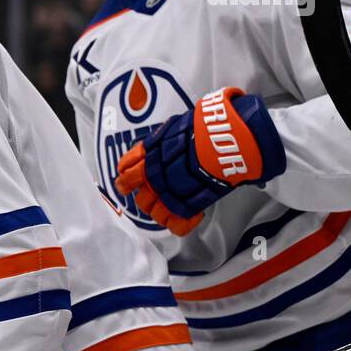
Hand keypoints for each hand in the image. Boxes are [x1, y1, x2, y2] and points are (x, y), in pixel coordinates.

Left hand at [115, 87, 285, 235]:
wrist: (225, 140)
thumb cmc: (205, 127)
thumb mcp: (178, 125)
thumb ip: (166, 138)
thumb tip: (166, 138)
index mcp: (150, 154)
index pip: (127, 170)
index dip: (125, 179)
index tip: (126, 183)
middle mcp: (155, 176)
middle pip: (141, 198)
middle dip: (147, 199)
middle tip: (156, 197)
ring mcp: (170, 194)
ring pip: (156, 214)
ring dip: (162, 213)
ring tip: (172, 209)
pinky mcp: (188, 206)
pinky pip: (177, 224)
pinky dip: (180, 223)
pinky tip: (186, 218)